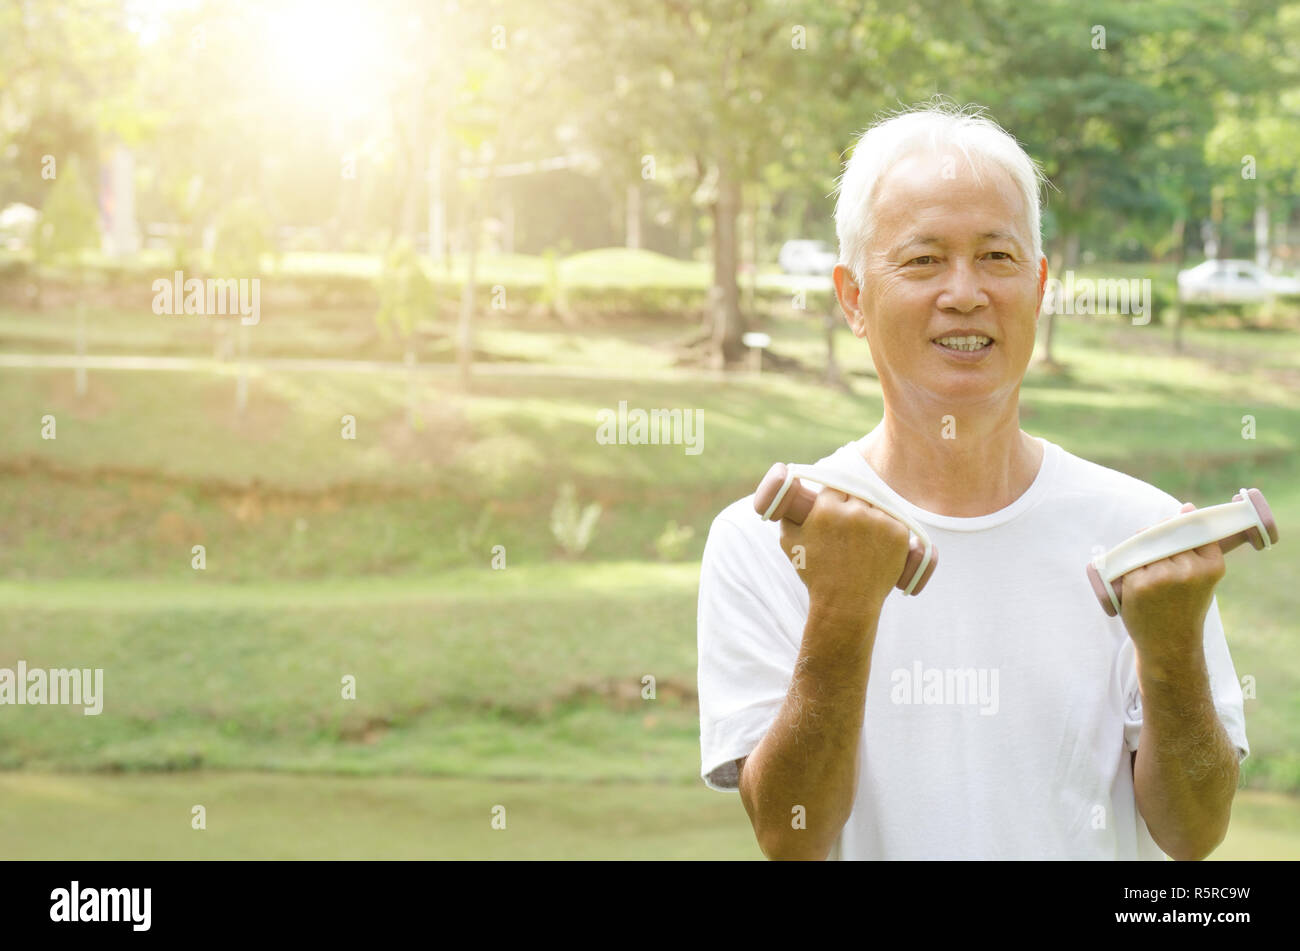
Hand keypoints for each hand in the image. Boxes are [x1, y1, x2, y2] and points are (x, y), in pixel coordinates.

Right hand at [779, 487, 910, 622]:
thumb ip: (788, 511)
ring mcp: (879, 522)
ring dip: (871, 516)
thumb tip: (792, 486)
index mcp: (826, 509)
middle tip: (850, 529)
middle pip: (857, 493)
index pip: (835, 487)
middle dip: (853, 507)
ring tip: (863, 540)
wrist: (845, 604)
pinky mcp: (899, 533)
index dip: (835, 500)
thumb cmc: (815, 574)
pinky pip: (895, 520)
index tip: (835, 512)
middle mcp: (854, 512)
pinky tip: (877, 546)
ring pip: (876, 505)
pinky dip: (888, 530)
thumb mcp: (789, 541)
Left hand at [1119, 502, 1225, 668]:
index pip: (1193, 527)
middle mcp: (1190, 569)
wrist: (1169, 646)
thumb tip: (1186, 507)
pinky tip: (1134, 578)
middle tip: (1153, 549)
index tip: (1175, 523)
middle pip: (1165, 533)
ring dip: (1140, 548)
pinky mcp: (1139, 583)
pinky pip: (1129, 560)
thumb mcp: (1201, 578)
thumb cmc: (1185, 608)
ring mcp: (1163, 576)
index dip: (1179, 522)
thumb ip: (1195, 547)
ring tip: (1146, 569)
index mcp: (1211, 566)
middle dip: (1156, 535)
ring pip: (1145, 544)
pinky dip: (1128, 565)